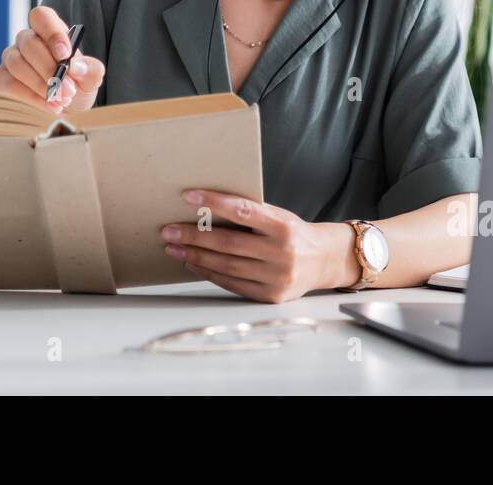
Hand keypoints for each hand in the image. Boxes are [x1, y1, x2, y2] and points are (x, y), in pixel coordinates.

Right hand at [0, 5, 104, 114]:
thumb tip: (76, 67)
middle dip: (49, 69)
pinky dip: (32, 99)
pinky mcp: (2, 79)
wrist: (68, 107)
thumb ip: (90, 69)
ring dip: (41, 85)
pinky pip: (10, 85)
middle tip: (68, 89)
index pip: (41, 17)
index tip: (65, 54)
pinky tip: (50, 107)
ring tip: (61, 100)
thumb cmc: (78, 85)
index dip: (52, 33)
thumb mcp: (91, 77)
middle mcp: (26, 40)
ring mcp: (11, 58)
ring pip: (18, 65)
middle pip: (29, 44)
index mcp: (48, 30)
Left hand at [160, 189, 354, 302]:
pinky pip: (232, 284)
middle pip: (228, 243)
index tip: (188, 196)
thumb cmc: (293, 233)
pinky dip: (208, 273)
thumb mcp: (278, 216)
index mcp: (282, 226)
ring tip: (174, 247)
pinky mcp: (270, 296)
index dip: (214, 202)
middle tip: (168, 230)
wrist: (324, 261)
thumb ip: (250, 214)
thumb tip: (205, 206)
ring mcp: (276, 277)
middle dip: (193, 236)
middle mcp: (281, 253)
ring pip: (226, 265)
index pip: (242, 210)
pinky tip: (192, 263)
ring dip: (195, 256)